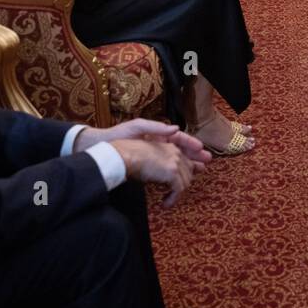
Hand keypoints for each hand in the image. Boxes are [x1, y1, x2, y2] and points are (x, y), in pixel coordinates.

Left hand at [78, 117, 209, 164]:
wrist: (101, 148)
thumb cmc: (117, 135)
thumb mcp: (136, 127)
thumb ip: (155, 127)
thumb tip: (175, 128)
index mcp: (158, 135)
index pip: (179, 138)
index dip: (191, 143)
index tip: (201, 148)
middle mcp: (159, 146)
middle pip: (182, 152)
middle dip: (194, 156)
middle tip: (206, 162)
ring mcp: (155, 158)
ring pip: (176, 163)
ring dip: (188, 167)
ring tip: (199, 171)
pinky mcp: (148, 170)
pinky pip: (166, 173)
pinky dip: (174, 177)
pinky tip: (179, 180)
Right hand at [108, 138, 205, 205]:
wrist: (123, 155)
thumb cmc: (129, 156)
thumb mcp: (149, 158)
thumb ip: (160, 164)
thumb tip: (164, 177)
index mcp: (170, 146)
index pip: (186, 159)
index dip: (191, 170)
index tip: (191, 178)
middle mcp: (175, 152)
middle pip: (189, 171)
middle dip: (185, 184)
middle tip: (176, 196)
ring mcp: (175, 161)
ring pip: (185, 181)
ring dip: (177, 194)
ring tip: (167, 201)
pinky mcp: (171, 171)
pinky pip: (179, 189)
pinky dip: (173, 199)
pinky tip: (165, 204)